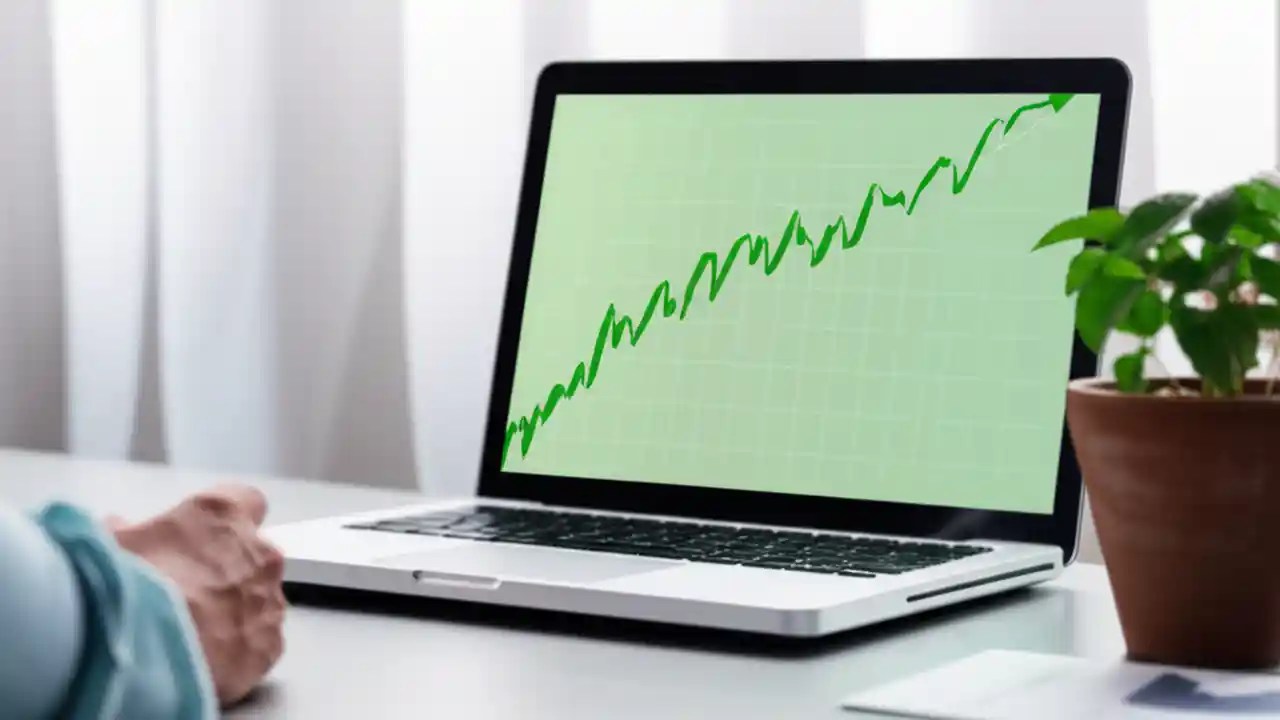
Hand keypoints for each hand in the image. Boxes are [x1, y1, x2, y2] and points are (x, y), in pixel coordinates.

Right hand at [109, 484, 286, 705]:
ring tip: (196, 632)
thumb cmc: (127, 586)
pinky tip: (209, 659)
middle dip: (229, 569)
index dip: (225, 521)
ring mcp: (270, 600)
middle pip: (254, 554)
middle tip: (190, 591)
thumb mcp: (108, 546)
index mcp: (223, 515)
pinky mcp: (270, 645)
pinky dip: (241, 648)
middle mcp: (259, 552)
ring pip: (260, 599)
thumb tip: (117, 525)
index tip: (204, 536)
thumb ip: (124, 532)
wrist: (142, 654)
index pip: (245, 500)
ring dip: (236, 609)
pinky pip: (261, 641)